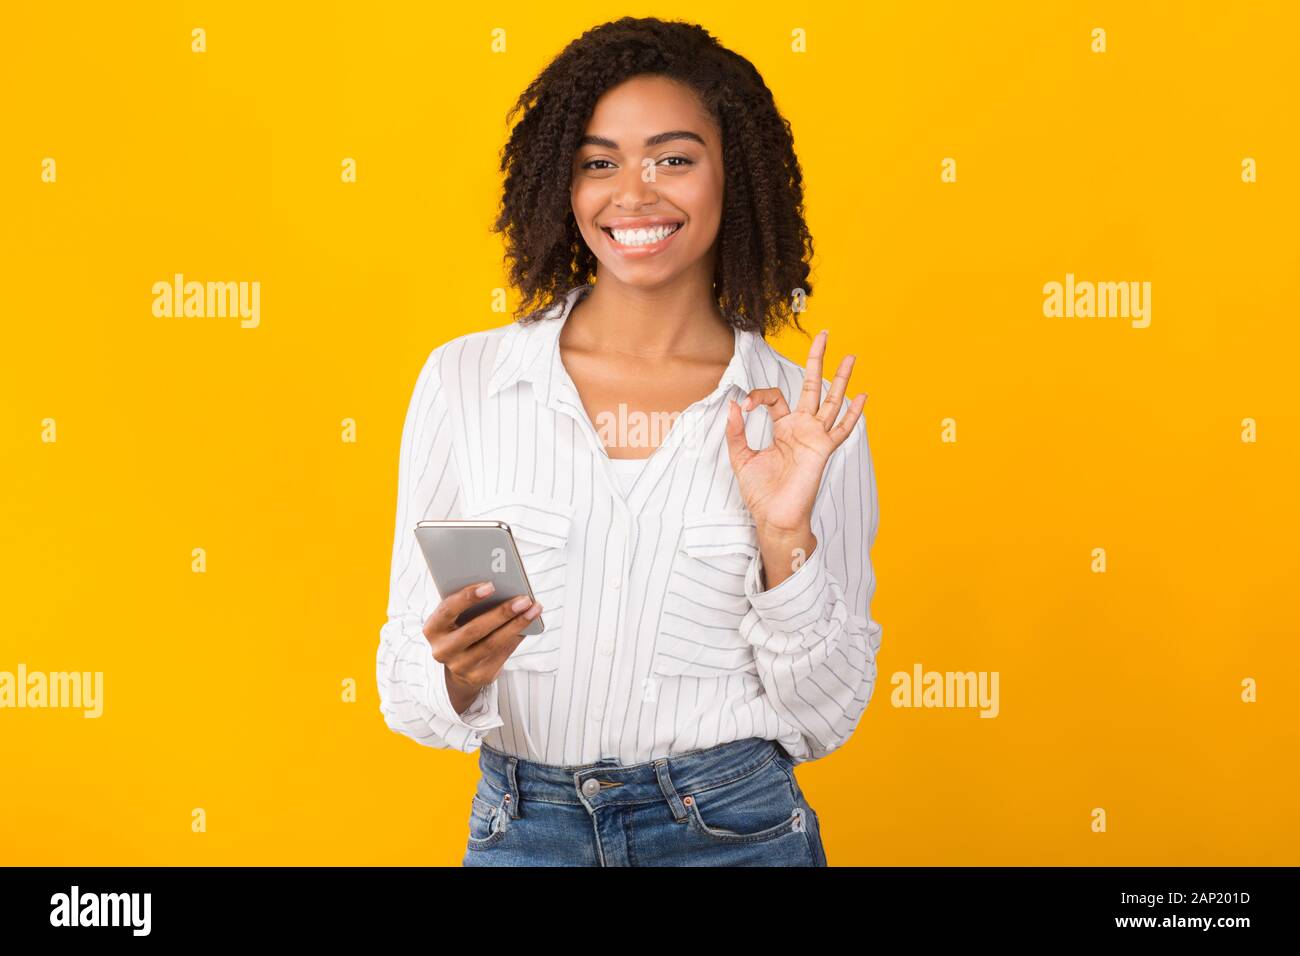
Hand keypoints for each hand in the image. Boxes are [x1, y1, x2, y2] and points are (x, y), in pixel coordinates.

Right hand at [423, 582, 542, 713]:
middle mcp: (443, 650)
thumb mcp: (456, 617)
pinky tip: (529, 624)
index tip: (491, 585)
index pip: (447, 610)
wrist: (458, 666)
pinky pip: (502, 654)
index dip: (467, 597)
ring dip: (516, 625)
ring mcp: (460, 666)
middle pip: (474, 630)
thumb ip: (469, 604)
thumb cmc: (460, 628)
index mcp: (433, 629)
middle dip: (501, 613)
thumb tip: (504, 588)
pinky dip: (517, 637)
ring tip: (533, 609)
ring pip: (492, 644)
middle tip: (524, 599)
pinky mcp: (478, 677)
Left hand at [724, 328, 866, 535]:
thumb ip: (737, 431)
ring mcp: (814, 437)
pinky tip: (862, 397)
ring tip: (851, 356)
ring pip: (831, 401)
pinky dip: (852, 414)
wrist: (774, 516)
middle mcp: (801, 428)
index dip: (758, 396)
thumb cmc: (760, 492)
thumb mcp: (741, 457)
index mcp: (782, 428)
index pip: (774, 397)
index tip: (745, 406)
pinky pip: (841, 429)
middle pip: (811, 386)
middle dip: (816, 360)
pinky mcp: (823, 449)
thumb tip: (734, 405)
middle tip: (823, 334)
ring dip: (841, 378)